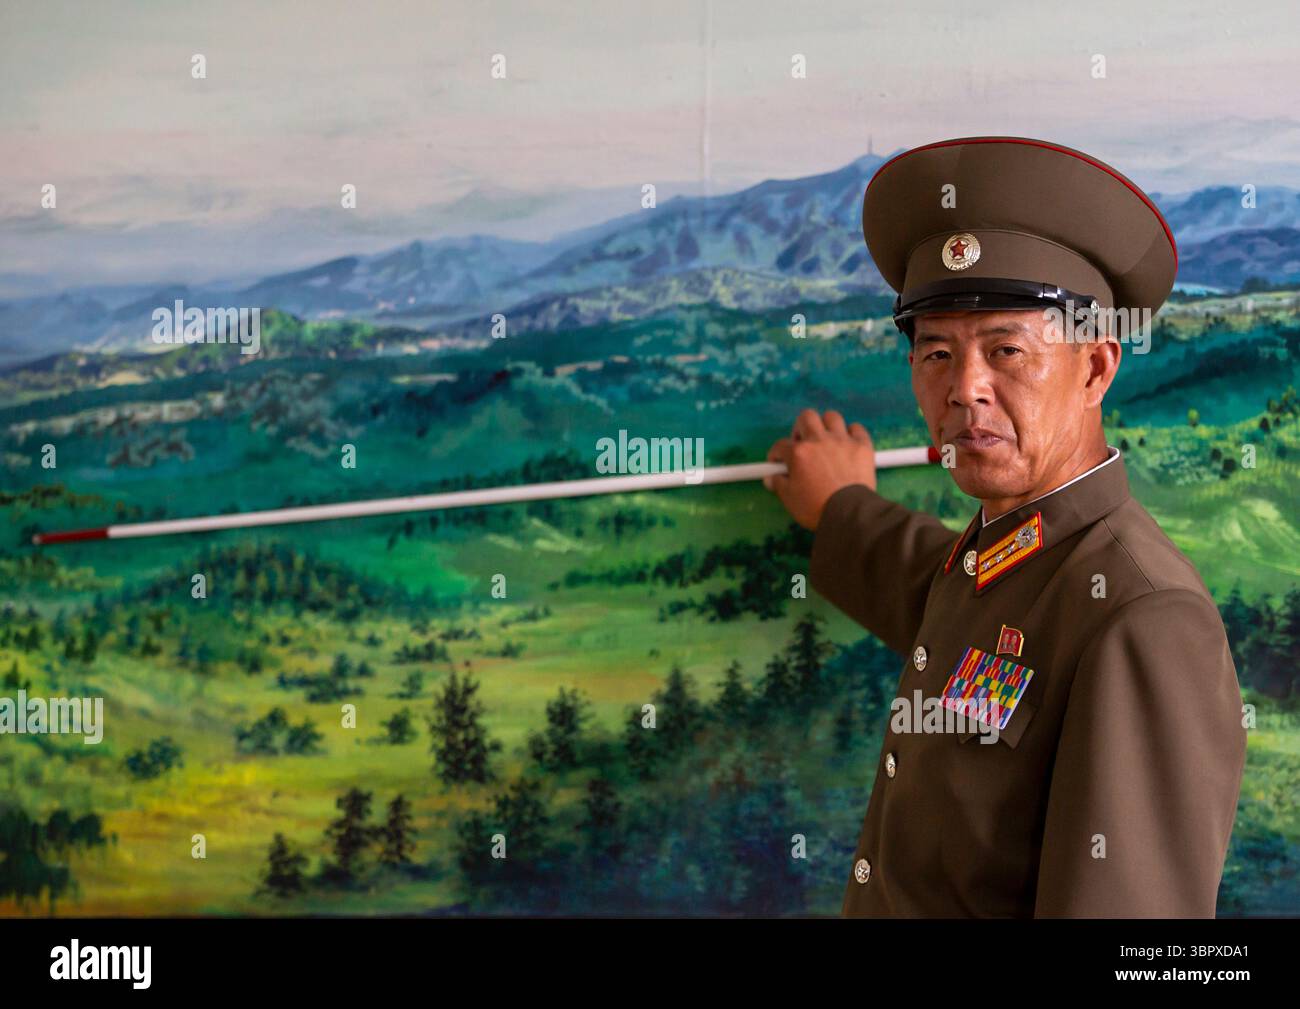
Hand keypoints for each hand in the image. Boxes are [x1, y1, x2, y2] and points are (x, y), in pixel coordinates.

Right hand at [764, 409, 876, 529]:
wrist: (849, 514)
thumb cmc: (817, 507)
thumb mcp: (790, 499)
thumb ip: (778, 484)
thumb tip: (771, 479)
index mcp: (799, 453)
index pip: (780, 446)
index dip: (777, 454)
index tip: (778, 461)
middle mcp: (819, 441)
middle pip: (806, 417)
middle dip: (801, 428)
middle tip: (802, 442)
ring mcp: (842, 441)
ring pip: (832, 417)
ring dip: (826, 426)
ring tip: (825, 440)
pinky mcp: (862, 447)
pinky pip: (857, 428)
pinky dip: (851, 433)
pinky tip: (847, 443)